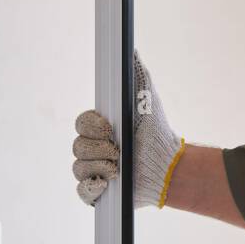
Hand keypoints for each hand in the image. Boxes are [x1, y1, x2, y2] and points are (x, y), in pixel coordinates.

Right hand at [72, 48, 186, 208]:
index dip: (92, 126)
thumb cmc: (156, 130)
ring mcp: (92, 170)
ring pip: (79, 167)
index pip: (81, 123)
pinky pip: (82, 191)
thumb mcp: (147, 98)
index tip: (110, 128)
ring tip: (121, 167)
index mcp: (100, 127)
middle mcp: (93, 148)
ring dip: (102, 166)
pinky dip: (94, 187)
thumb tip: (131, 50)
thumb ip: (138, 74)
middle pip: (77, 145)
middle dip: (100, 148)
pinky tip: (109, 183)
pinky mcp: (96, 192)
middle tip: (119, 150)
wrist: (167, 164)